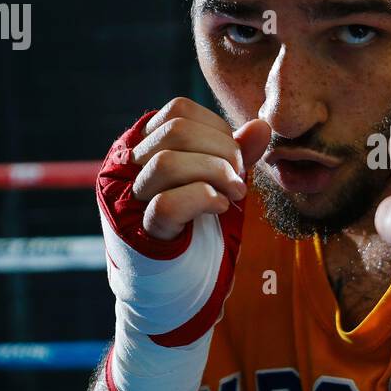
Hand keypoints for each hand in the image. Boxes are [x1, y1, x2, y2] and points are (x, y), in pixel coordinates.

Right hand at [129, 97, 268, 239]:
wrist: (179, 278)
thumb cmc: (200, 226)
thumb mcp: (221, 182)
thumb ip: (236, 154)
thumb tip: (261, 126)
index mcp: (146, 145)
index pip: (178, 111)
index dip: (217, 129)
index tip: (235, 159)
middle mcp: (129, 166)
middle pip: (175, 131)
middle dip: (222, 150)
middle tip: (239, 178)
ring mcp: (130, 199)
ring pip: (166, 163)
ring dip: (215, 173)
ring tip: (234, 194)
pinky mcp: (141, 233)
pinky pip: (166, 204)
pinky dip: (203, 199)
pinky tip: (220, 207)